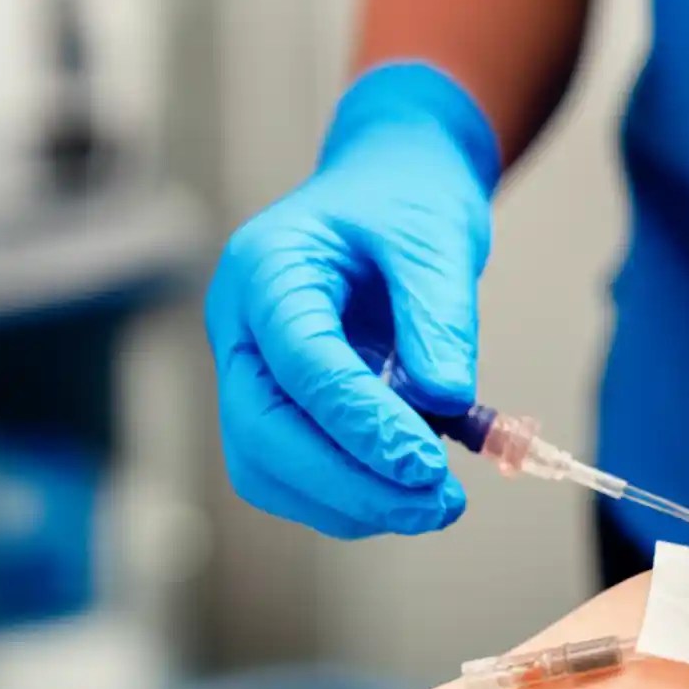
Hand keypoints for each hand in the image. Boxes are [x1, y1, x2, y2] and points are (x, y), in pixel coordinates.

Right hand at [205, 64, 499, 537]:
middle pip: (264, 433)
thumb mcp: (437, 239)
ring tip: (435, 503)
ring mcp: (254, 369)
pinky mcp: (279, 402)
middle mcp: (242, 326)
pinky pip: (294, 470)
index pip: (302, 365)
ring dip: (350, 502)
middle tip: (438, 503)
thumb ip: (439, 317)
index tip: (427, 467)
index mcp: (267, 269)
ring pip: (269, 467)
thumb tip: (445, 401)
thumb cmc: (407, 200)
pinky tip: (409, 488)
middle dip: (351, 484)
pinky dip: (350, 494)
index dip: (363, 425)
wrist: (393, 185)